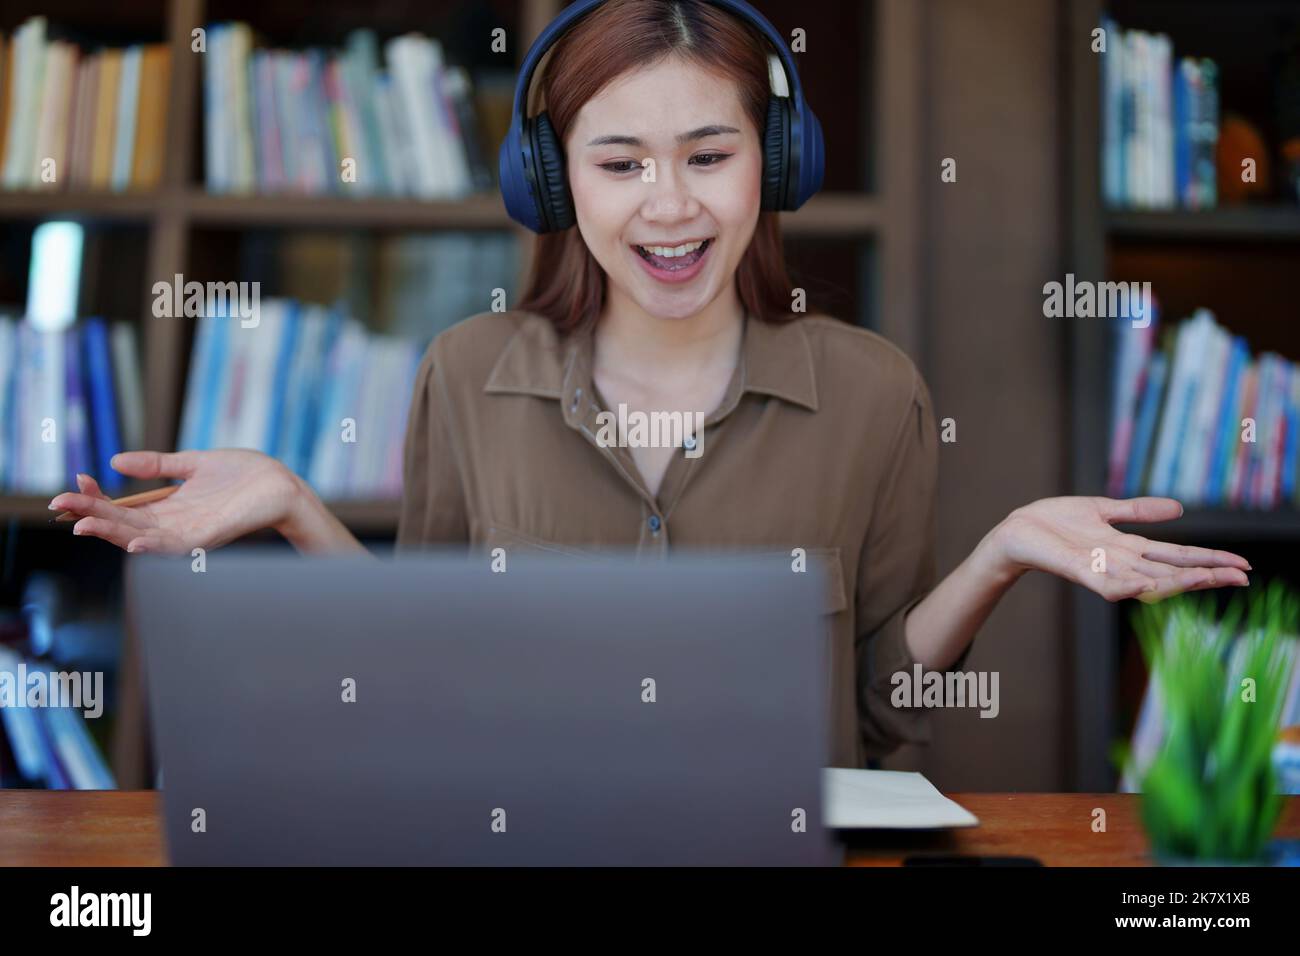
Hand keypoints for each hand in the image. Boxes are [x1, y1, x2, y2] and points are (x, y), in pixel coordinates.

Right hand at [48, 449, 304, 554]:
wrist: (281, 484)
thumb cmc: (244, 474)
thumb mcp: (192, 463)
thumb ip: (157, 464)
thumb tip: (115, 460)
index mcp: (169, 508)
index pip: (122, 508)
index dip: (97, 498)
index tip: (76, 481)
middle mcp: (174, 524)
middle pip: (123, 525)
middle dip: (90, 516)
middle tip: (60, 505)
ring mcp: (190, 533)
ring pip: (142, 538)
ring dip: (112, 533)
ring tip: (82, 525)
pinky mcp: (209, 537)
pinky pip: (176, 547)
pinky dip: (153, 546)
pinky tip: (133, 542)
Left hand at [985, 496, 1249, 602]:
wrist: (1016, 532)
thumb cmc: (1054, 522)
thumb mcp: (1103, 510)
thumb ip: (1138, 511)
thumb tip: (1179, 509)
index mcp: (1128, 547)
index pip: (1177, 555)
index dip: (1209, 559)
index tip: (1242, 564)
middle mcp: (1121, 563)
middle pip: (1171, 570)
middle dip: (1206, 573)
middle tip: (1243, 576)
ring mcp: (1102, 570)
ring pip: (1147, 581)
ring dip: (1177, 581)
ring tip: (1208, 578)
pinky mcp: (1080, 572)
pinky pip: (1108, 585)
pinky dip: (1128, 586)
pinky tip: (1148, 584)